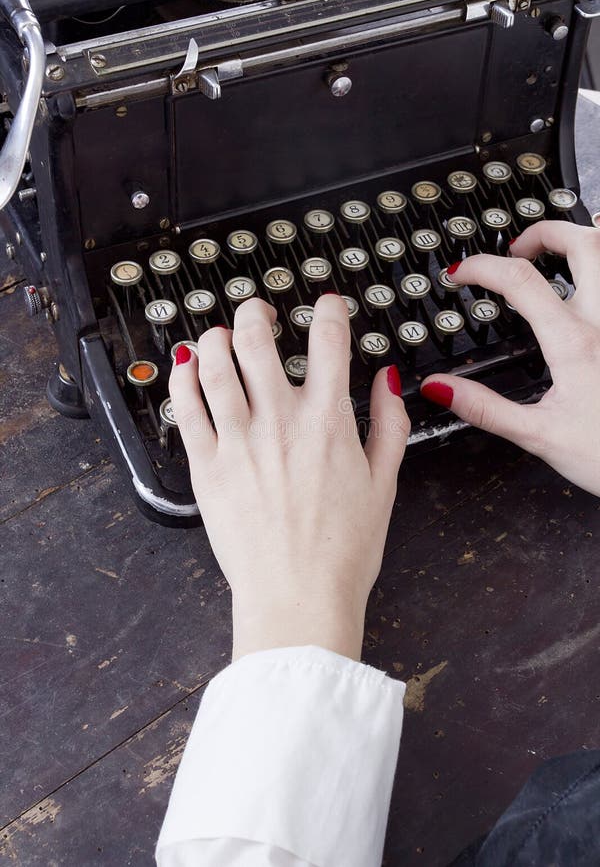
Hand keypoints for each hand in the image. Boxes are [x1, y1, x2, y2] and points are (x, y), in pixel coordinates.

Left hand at [169, 295, 409, 659]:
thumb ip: (390, 424)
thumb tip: (389, 381)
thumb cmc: (341, 551)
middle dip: (256, 312)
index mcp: (328, 422)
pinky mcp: (206, 467)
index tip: (326, 305)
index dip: (328, 310)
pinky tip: (188, 368)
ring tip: (220, 335)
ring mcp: (239, 442)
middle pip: (258, 339)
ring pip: (215, 364)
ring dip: (216, 337)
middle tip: (259, 312)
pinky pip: (186, 407)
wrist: (298, 598)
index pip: (329, 340)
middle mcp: (280, 422)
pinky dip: (184, 377)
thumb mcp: (384, 484)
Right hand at [421, 221, 599, 495]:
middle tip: (516, 248)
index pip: (520, 280)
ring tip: (557, 252)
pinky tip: (594, 278)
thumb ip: (485, 408)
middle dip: (543, 232)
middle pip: (581, 243)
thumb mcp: (538, 436)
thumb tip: (441, 388)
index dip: (482, 267)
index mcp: (574, 343)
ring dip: (583, 239)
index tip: (461, 274)